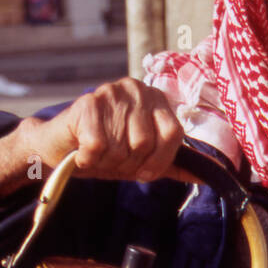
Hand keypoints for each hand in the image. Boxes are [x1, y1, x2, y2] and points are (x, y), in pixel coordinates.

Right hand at [0, 78, 185, 206]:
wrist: (59, 148)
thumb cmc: (105, 153)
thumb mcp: (144, 160)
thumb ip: (175, 165)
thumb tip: (209, 178)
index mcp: (156, 99)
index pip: (174, 134)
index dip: (158, 160)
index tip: (141, 168)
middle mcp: (136, 88)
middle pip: (147, 143)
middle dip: (129, 163)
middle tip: (112, 159)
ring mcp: (111, 92)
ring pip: (123, 146)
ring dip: (108, 162)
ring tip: (97, 154)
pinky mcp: (87, 103)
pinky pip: (99, 146)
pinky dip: (89, 159)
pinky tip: (83, 152)